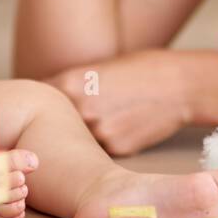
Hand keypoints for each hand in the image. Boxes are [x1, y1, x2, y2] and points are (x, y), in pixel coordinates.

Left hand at [46, 49, 190, 155]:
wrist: (180, 85)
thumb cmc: (142, 68)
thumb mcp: (101, 67)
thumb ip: (75, 85)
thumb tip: (53, 99)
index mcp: (71, 83)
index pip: (39, 98)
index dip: (37, 103)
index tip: (36, 107)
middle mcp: (80, 110)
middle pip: (53, 122)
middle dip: (55, 122)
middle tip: (59, 122)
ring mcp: (98, 133)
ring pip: (76, 139)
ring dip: (79, 136)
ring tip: (99, 122)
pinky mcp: (117, 149)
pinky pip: (100, 149)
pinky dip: (103, 142)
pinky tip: (119, 128)